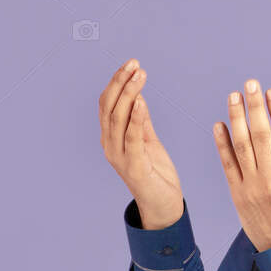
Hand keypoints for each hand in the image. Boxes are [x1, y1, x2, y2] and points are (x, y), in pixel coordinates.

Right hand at [99, 59, 183, 228]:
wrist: (163, 207)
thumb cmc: (156, 174)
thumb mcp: (148, 142)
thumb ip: (141, 121)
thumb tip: (138, 95)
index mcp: (111, 138)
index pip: (107, 104)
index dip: (116, 82)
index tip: (131, 64)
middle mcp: (110, 146)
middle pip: (109, 107)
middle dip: (120, 82)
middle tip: (134, 64)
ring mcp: (120, 157)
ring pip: (118, 119)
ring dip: (129, 94)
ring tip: (140, 75)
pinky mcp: (134, 167)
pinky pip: (132, 138)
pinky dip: (136, 118)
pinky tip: (142, 101)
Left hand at [213, 80, 270, 252]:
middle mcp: (270, 179)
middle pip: (261, 136)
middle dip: (255, 107)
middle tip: (251, 83)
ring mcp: (251, 186)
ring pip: (241, 146)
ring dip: (236, 118)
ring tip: (234, 96)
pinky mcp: (237, 194)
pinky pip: (227, 165)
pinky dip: (221, 144)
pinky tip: (219, 124)